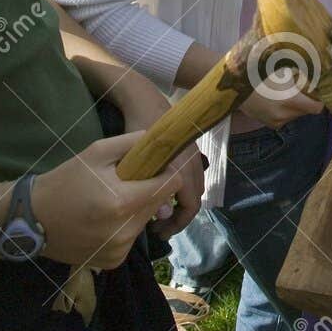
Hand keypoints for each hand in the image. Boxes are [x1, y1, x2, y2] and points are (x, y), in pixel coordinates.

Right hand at [35, 129, 203, 269]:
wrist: (30, 219)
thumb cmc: (64, 181)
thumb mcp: (96, 152)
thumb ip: (131, 143)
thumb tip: (160, 141)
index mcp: (123, 202)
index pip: (171, 185)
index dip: (166, 172)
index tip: (154, 167)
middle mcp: (125, 231)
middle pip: (159, 204)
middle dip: (148, 190)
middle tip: (125, 183)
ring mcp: (120, 250)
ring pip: (145, 222)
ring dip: (136, 209)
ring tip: (111, 202)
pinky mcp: (113, 262)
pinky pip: (131, 239)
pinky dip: (123, 228)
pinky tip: (103, 221)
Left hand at [109, 82, 204, 236]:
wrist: (144, 97)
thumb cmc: (136, 126)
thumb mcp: (138, 158)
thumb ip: (148, 186)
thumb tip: (162, 214)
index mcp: (183, 165)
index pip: (191, 204)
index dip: (178, 222)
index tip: (160, 232)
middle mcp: (193, 161)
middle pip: (195, 199)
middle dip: (180, 217)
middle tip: (160, 229)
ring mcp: (193, 154)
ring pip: (195, 188)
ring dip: (182, 203)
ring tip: (161, 213)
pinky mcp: (190, 149)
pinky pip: (193, 176)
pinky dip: (183, 190)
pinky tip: (165, 192)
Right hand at [238, 66, 324, 128]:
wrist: (234, 85)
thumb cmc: (260, 72)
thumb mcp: (283, 69)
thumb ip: (302, 74)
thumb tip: (319, 75)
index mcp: (289, 100)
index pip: (317, 108)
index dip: (320, 99)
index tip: (320, 91)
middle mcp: (284, 115)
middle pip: (307, 111)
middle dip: (307, 100)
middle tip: (302, 87)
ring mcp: (276, 121)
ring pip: (296, 114)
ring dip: (296, 105)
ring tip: (286, 91)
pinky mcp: (270, 124)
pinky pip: (286, 118)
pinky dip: (286, 109)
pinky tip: (277, 99)